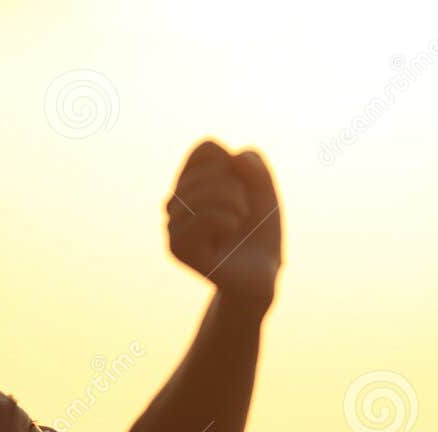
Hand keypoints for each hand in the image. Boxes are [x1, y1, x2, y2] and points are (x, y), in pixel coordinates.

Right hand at [166, 140, 281, 303]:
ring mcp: (173, 226)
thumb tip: (232, 159)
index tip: (244, 186)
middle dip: (234, 185)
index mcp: (192, 183)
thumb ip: (254, 163)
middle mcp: (177, 203)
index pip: (204, 150)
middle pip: (203, 170)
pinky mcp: (177, 249)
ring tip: (240, 219)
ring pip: (197, 194)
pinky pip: (200, 218)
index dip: (232, 161)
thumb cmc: (259, 232)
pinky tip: (232, 229)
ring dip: (231, 201)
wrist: (261, 275)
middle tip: (245, 210)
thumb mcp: (265, 190)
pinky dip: (225, 218)